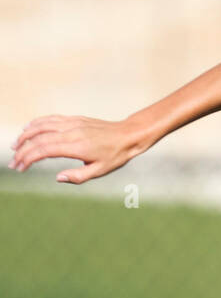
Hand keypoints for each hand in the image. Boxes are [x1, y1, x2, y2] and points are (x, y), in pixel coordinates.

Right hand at [8, 115, 143, 183]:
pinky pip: (50, 119)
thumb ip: (78, 176)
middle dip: (23, 150)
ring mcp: (72, 123)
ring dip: (26, 136)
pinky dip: (36, 124)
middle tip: (14, 163)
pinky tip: (28, 130)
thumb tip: (58, 178)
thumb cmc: (115, 155)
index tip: (20, 167)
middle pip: (39, 139)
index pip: (44, 150)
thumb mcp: (100, 171)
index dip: (29, 158)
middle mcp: (71, 132)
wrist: (128, 135)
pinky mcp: (74, 119)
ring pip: (42, 126)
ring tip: (15, 146)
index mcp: (76, 147)